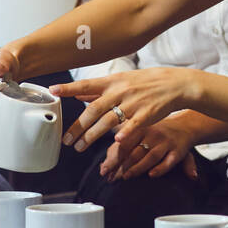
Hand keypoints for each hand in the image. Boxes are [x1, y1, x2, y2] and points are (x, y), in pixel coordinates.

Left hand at [50, 68, 198, 153]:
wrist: (174, 84)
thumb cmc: (145, 82)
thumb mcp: (121, 81)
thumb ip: (99, 90)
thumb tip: (77, 93)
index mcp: (113, 82)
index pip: (87, 85)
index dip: (69, 88)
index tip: (53, 91)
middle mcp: (121, 91)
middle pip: (94, 110)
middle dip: (78, 126)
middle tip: (67, 140)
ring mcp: (133, 103)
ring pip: (108, 121)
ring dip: (92, 135)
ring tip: (80, 147)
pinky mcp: (146, 114)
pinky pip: (133, 125)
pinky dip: (124, 132)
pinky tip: (115, 141)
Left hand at [100, 115, 199, 181]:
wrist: (185, 125)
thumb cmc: (156, 132)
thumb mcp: (139, 134)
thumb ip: (121, 149)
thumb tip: (103, 166)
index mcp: (141, 128)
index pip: (123, 144)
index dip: (112, 159)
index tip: (103, 171)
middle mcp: (153, 134)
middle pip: (134, 152)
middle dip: (121, 167)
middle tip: (111, 179)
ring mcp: (165, 143)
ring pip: (150, 157)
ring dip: (137, 168)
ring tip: (127, 177)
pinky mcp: (178, 151)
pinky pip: (168, 161)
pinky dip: (160, 169)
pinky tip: (151, 175)